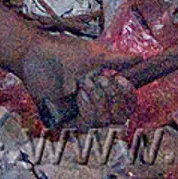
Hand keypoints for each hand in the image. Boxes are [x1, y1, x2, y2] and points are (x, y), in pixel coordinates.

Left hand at [20, 34, 137, 128]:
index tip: (124, 81)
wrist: (35, 53)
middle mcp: (95, 106)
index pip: (127, 105)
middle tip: (103, 79)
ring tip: (86, 82)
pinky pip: (85, 125)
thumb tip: (142, 58)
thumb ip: (119, 60)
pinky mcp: (65, 121)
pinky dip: (86, 108)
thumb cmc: (61, 53)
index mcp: (104, 91)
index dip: (129, 97)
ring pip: (104, 123)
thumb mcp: (96, 55)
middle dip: (115, 98)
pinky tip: (79, 93)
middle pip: (120, 118)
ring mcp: (80, 114)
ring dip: (99, 101)